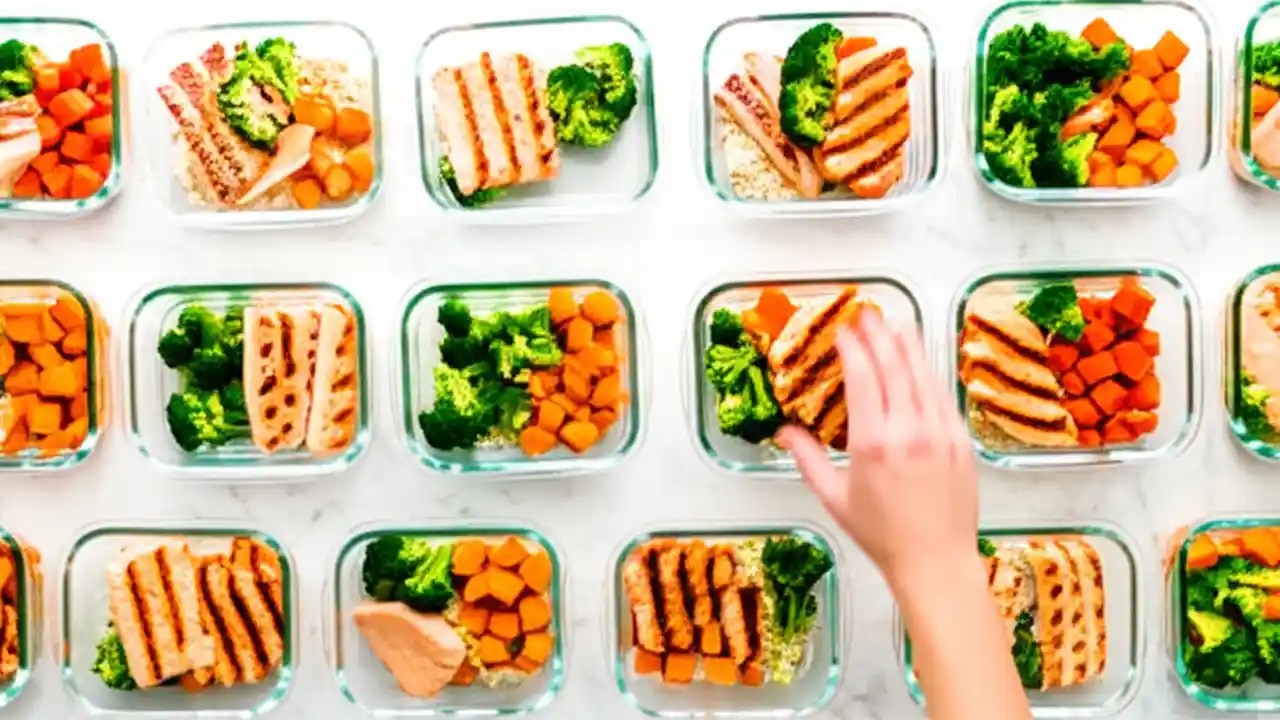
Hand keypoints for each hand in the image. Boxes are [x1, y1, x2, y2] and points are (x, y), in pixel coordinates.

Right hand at [777, 306, 979, 591]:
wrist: (935, 562)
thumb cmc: (881, 536)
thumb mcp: (835, 498)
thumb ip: (808, 460)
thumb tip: (785, 433)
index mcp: (873, 443)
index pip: (863, 378)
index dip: (852, 348)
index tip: (844, 332)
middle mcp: (909, 432)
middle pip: (894, 368)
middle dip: (879, 336)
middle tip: (869, 315)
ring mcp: (940, 434)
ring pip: (923, 377)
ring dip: (909, 346)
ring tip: (898, 324)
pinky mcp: (960, 442)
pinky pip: (942, 398)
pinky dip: (929, 375)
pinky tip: (921, 364)